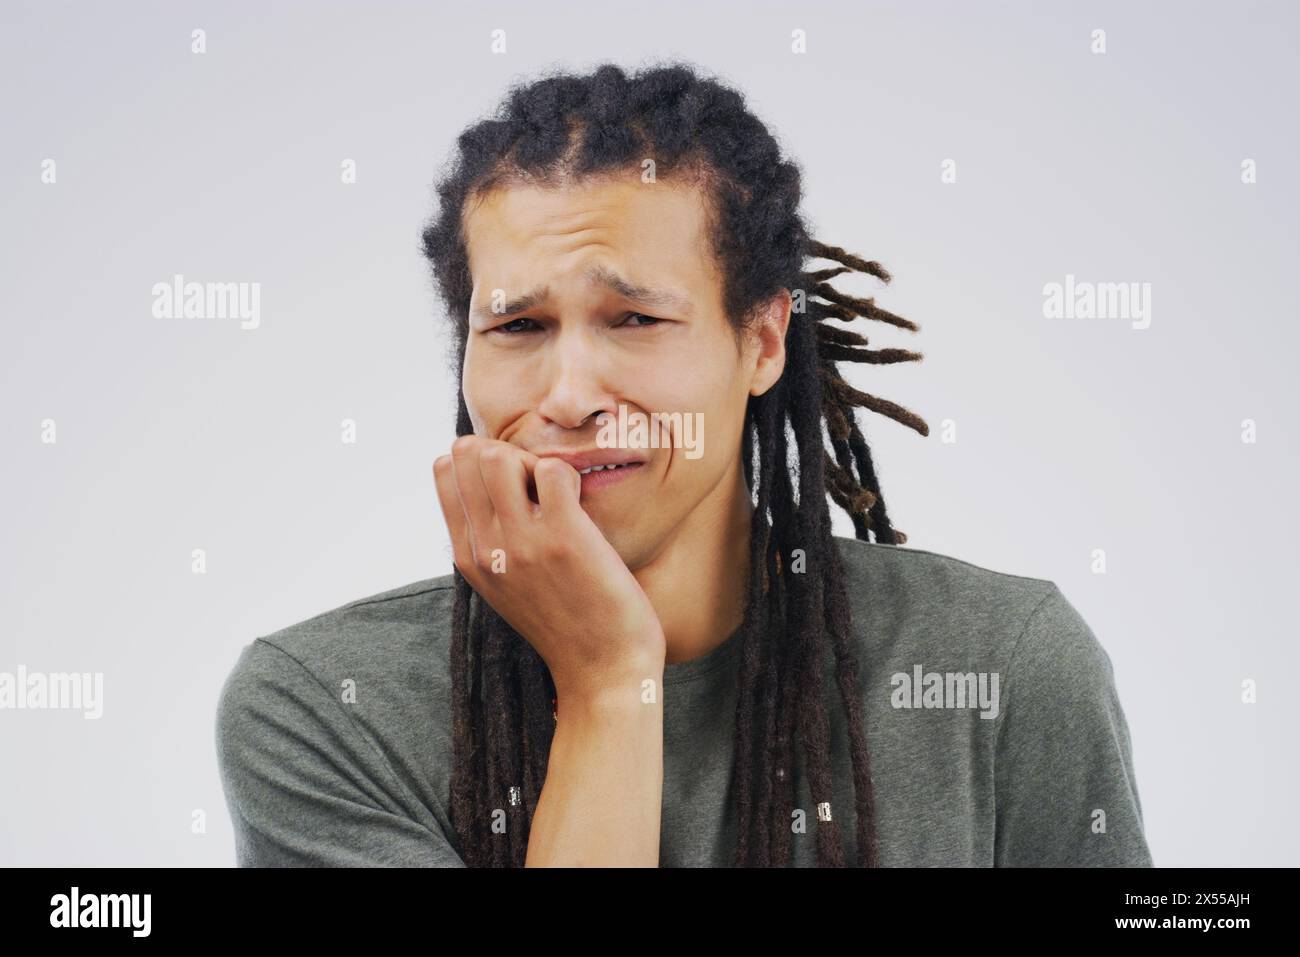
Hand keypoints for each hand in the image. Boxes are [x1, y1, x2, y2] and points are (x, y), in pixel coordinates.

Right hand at [433, 435, 664, 704]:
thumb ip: (491, 543)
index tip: (514, 481)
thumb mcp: (507, 587)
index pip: (445, 472)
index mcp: (467, 557)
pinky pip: (553, 469)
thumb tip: (489, 486)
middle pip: (470, 455)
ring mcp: (521, 543)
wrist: (603, 672)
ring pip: (501, 457)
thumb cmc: (565, 624)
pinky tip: (580, 503)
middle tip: (538, 483)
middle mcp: (485, 548)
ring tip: (557, 492)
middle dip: (506, 452)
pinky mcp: (563, 538)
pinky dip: (568, 474)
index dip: (481, 459)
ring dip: (533, 460)